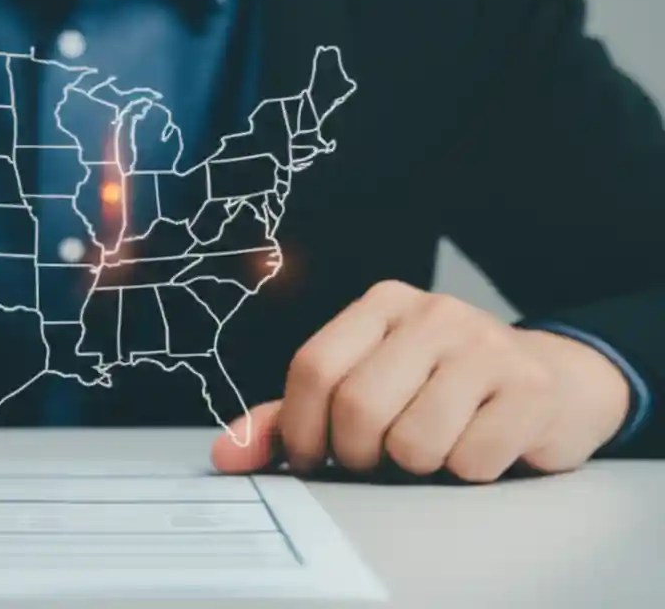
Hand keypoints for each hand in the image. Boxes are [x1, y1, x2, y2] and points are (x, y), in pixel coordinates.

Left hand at [212, 280, 629, 481]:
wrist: (554, 381)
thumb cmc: (439, 389)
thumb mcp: (364, 387)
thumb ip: (293, 418)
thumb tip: (224, 454)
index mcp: (381, 305)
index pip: (314, 368)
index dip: (303, 429)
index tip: (314, 458)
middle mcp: (433, 313)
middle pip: (358, 408)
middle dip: (359, 455)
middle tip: (379, 459)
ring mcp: (487, 346)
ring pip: (414, 442)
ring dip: (417, 467)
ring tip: (435, 447)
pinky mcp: (531, 388)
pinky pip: (470, 461)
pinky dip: (467, 473)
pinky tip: (481, 446)